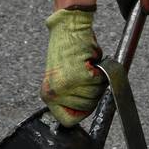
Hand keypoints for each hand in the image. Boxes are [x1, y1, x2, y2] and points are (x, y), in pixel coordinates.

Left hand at [41, 7, 103, 126]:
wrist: (69, 27)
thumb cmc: (66, 51)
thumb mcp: (60, 79)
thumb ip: (68, 97)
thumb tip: (82, 112)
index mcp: (48, 95)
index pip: (68, 121)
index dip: (80, 113)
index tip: (83, 100)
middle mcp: (56, 93)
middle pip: (86, 109)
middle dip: (91, 94)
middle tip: (84, 76)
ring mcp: (68, 86)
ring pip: (95, 97)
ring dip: (96, 83)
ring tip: (85, 67)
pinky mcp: (82, 76)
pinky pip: (100, 84)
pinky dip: (100, 73)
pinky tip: (90, 62)